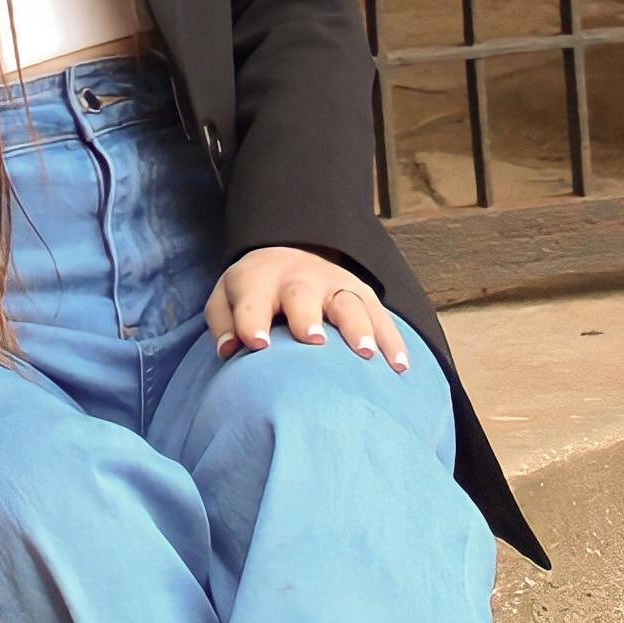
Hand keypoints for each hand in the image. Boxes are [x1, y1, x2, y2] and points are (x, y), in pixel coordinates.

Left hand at [207, 247, 411, 369]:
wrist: (288, 256)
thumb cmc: (254, 294)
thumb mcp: (227, 298)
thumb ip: (224, 322)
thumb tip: (230, 350)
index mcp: (259, 281)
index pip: (252, 298)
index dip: (251, 319)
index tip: (257, 343)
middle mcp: (298, 280)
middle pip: (302, 295)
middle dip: (307, 316)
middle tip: (314, 340)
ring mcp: (334, 285)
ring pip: (347, 302)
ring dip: (357, 325)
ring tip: (364, 352)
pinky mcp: (362, 295)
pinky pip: (380, 316)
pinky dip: (391, 339)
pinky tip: (399, 366)